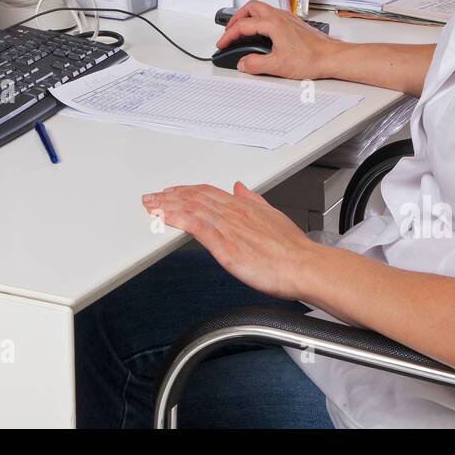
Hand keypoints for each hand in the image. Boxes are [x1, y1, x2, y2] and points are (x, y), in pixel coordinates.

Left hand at [141, 182, 319, 301]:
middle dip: (169, 196)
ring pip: (191, 208)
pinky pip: (196, 227)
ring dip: (167, 206)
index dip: (185, 190)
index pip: (207, 192)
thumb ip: (253, 202)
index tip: (171, 192)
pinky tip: (165, 219)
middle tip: (151, 198)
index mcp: (243, 206)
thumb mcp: (273, 215)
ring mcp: (228, 227)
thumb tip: (240, 188)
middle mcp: (233, 212)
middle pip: (194, 198)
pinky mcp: (225, 245)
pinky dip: (178, 220)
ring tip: (150, 206)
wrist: (304, 266)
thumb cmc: (293, 249)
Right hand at [217, 0, 342, 79]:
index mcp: (273, 24)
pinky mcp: (293, 23)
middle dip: (236, 18)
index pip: (243, 25)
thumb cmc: (312, 58)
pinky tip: (261, 33)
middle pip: (250, 7)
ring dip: (248, 17)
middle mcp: (280, 16)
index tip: (222, 44)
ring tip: (242, 31)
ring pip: (261, 9)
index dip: (228, 35)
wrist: (331, 57)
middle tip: (229, 32)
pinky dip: (260, 20)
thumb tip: (243, 63)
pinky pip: (271, 14)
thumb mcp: (277, 66)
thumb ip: (255, 64)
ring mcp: (287, 18)